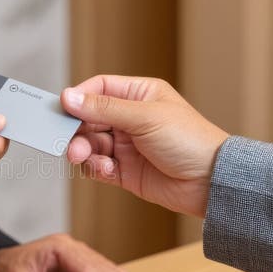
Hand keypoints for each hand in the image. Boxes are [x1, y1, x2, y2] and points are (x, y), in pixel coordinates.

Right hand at [61, 76, 227, 217]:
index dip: (79, 97)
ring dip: (83, 151)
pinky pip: (98, 166)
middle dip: (77, 130)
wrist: (210, 182)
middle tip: (68, 142)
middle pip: (89, 119)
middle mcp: (131, 119)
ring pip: (91, 144)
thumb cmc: (189, 141)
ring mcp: (128, 146)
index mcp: (139, 95)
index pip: (100, 89)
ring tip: (83, 158)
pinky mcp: (126, 171)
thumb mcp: (145, 117)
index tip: (62, 108)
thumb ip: (104, 108)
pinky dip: (95, 168)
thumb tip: (69, 97)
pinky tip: (104, 169)